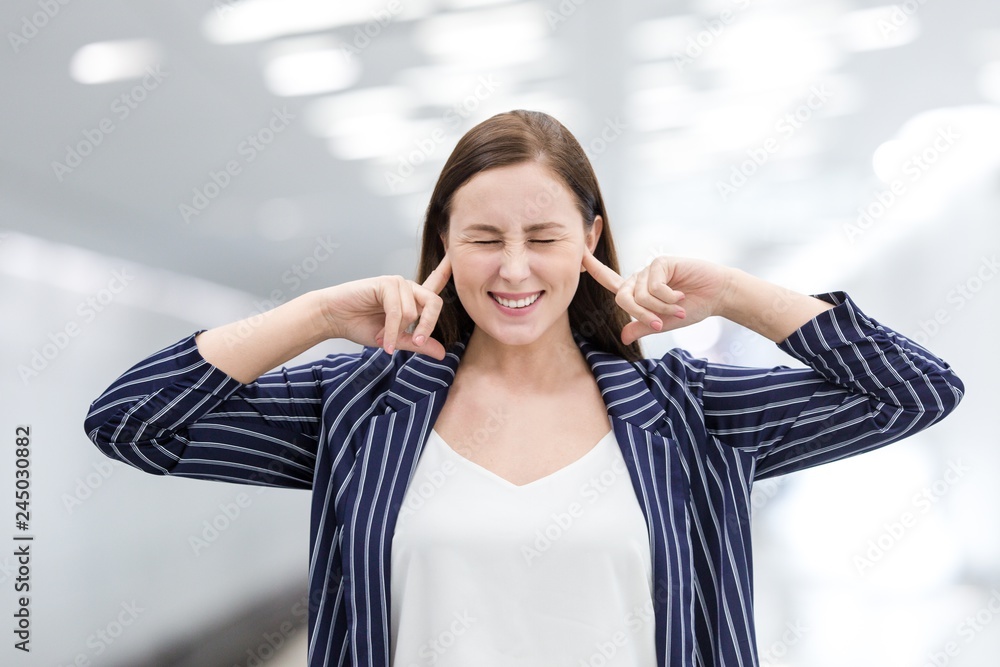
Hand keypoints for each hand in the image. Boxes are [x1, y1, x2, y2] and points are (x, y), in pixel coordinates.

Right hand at [320, 253, 452, 358]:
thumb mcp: (395, 340)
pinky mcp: (385, 283)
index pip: (436, 282)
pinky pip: (398, 311)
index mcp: (412, 298)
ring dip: (398, 331)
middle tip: (414, 342)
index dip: (448, 269)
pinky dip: (391, 330)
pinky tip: (381, 339)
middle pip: (434, 303)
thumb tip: (441, 353)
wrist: (334, 319)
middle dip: (427, 326)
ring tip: (382, 337)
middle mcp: (408, 288)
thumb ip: (417, 344)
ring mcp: (397, 283)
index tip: (458, 254)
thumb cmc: (360, 325)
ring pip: (414, 311)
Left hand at [582, 249, 734, 344]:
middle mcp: (639, 279)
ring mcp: (649, 270)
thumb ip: (642, 327)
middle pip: (623, 299)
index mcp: (636, 292)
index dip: (593, 267)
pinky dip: (668, 298)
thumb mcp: (664, 323)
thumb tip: (623, 337)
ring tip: (678, 308)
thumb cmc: (692, 309)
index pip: (609, 279)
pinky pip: (653, 287)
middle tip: (660, 325)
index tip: (578, 254)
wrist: (717, 297)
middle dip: (641, 316)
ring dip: (660, 309)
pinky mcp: (661, 263)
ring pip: (639, 296)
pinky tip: (681, 295)